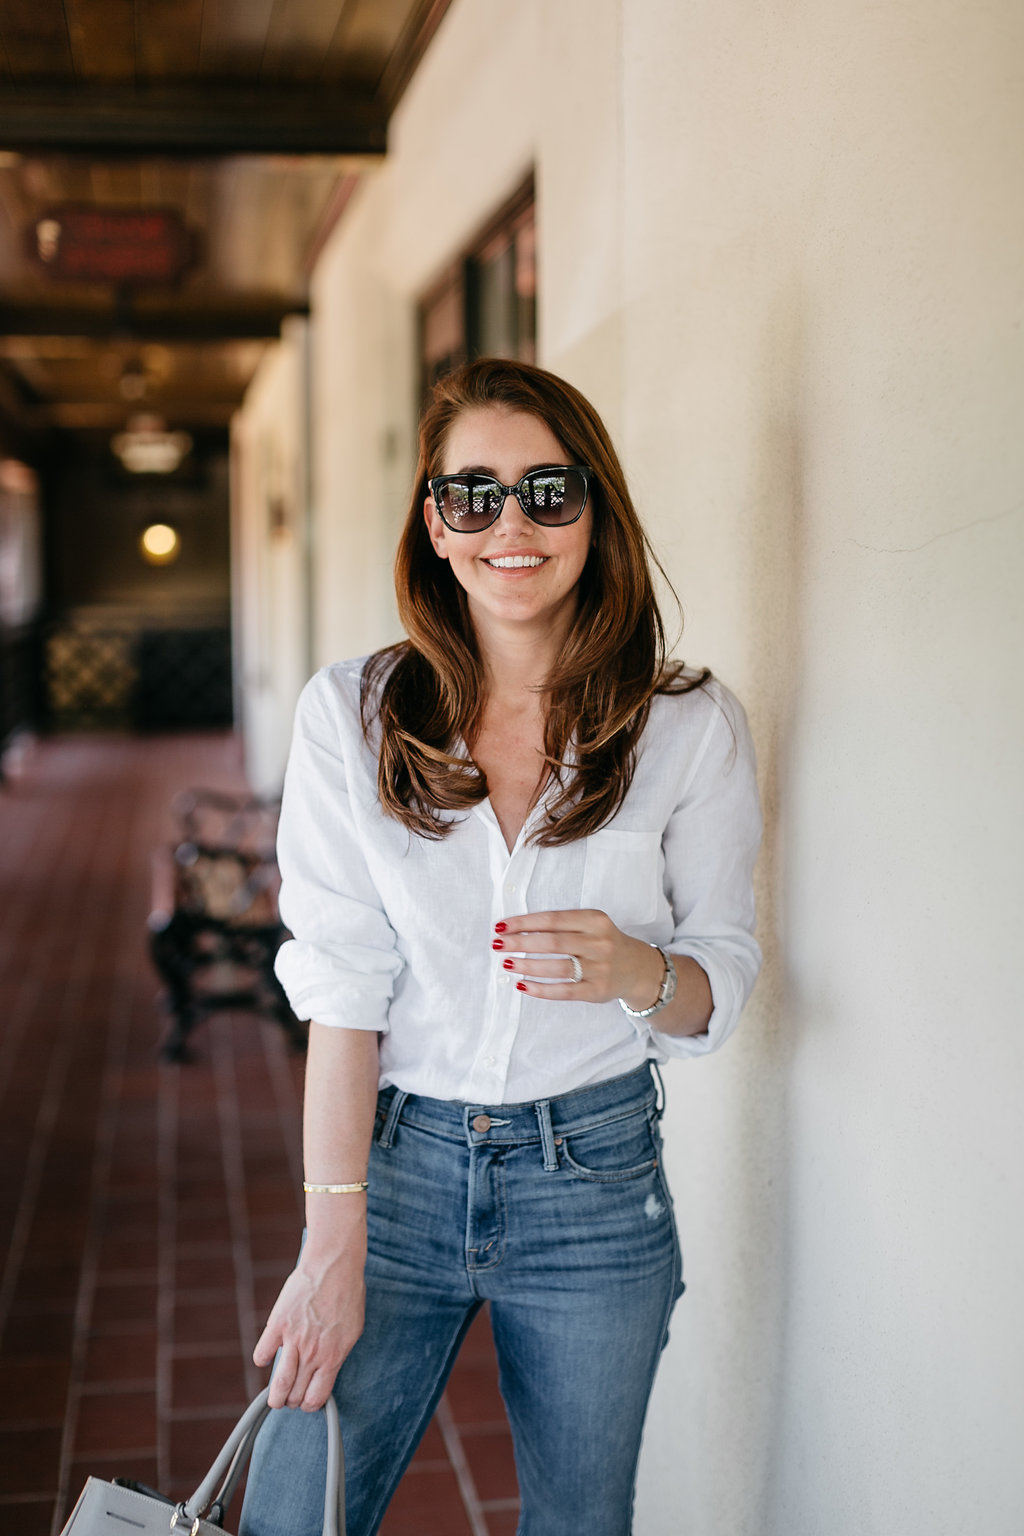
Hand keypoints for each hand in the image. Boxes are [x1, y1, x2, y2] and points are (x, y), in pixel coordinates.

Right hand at [253, 1235, 365, 1410]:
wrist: (334, 1265)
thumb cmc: (348, 1295)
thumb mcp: (352, 1331)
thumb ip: (337, 1354)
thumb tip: (327, 1373)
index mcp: (333, 1357)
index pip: (316, 1398)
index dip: (309, 1405)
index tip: (305, 1402)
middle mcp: (313, 1353)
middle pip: (295, 1394)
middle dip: (291, 1401)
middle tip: (289, 1397)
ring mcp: (294, 1340)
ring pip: (278, 1384)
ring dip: (275, 1395)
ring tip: (274, 1396)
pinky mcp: (278, 1324)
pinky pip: (262, 1355)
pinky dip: (262, 1360)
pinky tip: (267, 1356)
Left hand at [492, 908, 665, 1010]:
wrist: (638, 968)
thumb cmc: (603, 942)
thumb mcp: (591, 924)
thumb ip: (561, 924)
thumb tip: (517, 929)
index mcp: (595, 920)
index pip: (553, 920)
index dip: (524, 923)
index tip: (501, 926)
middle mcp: (599, 943)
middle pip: (553, 943)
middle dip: (520, 943)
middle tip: (497, 944)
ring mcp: (600, 969)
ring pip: (556, 968)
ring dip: (527, 966)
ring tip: (507, 963)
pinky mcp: (597, 991)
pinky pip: (564, 991)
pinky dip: (540, 989)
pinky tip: (522, 985)